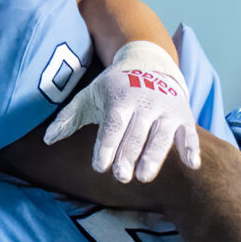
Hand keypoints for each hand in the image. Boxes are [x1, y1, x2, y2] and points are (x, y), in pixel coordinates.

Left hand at [44, 41, 198, 182]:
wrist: (149, 64)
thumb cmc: (113, 88)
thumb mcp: (89, 96)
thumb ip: (69, 118)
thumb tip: (47, 140)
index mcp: (119, 97)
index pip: (113, 125)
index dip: (107, 145)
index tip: (99, 166)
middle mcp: (144, 103)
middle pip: (136, 133)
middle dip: (128, 155)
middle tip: (120, 177)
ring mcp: (166, 110)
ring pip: (162, 135)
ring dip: (154, 156)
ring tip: (144, 177)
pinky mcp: (184, 116)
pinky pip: (190, 133)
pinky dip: (192, 148)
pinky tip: (192, 166)